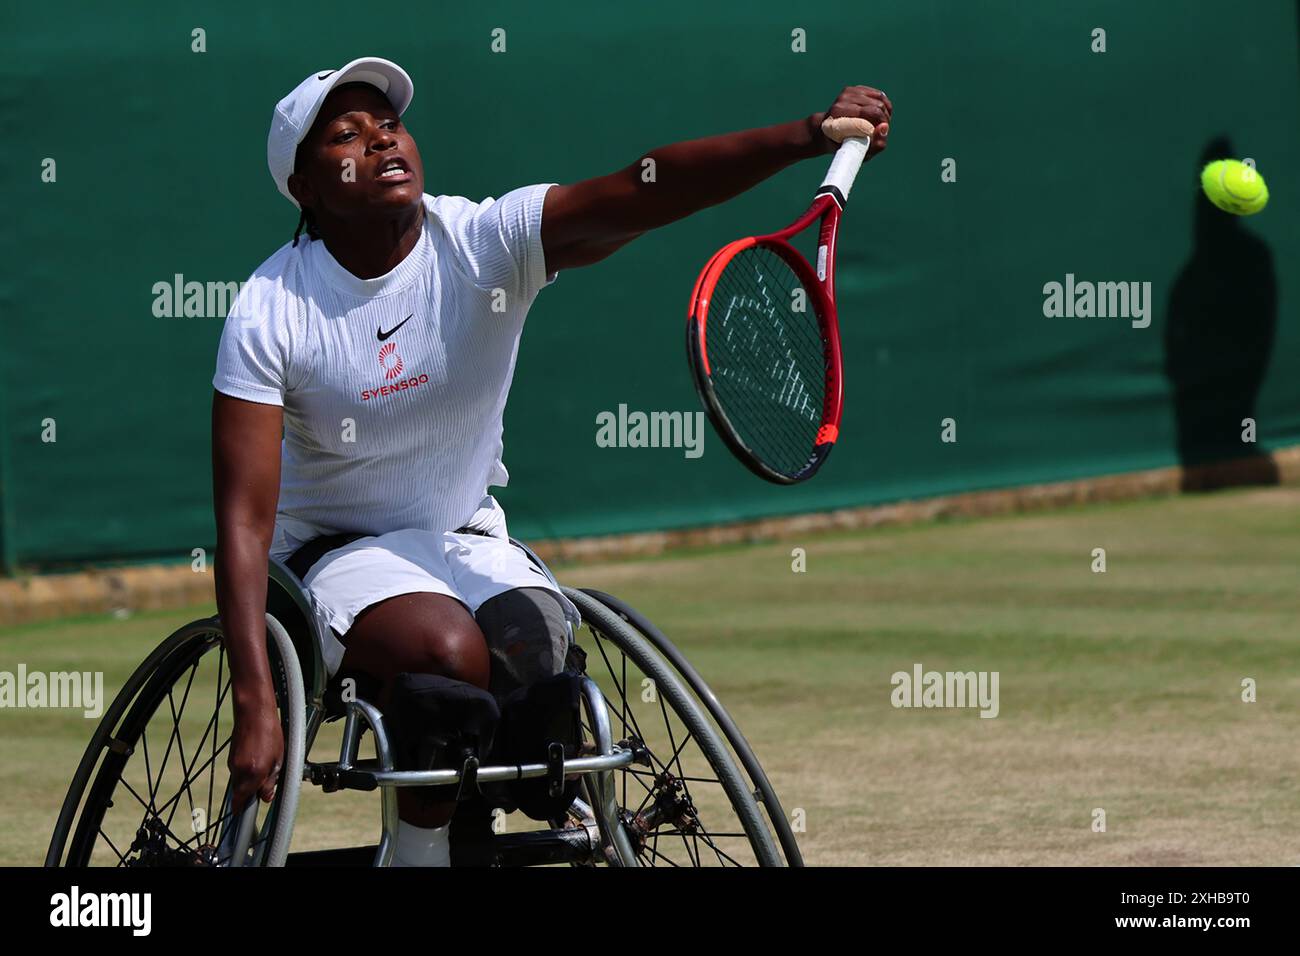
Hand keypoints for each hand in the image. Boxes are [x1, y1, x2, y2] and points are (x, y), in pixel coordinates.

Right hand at [228, 695, 284, 814]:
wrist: (254, 713)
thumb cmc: (270, 733)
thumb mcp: (279, 759)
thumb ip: (271, 781)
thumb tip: (266, 797)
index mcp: (253, 773)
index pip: (241, 801)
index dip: (242, 810)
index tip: (244, 814)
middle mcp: (239, 771)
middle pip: (240, 792)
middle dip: (250, 793)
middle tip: (264, 784)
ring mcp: (233, 764)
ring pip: (239, 781)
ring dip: (250, 779)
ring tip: (265, 763)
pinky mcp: (231, 757)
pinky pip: (238, 770)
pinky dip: (246, 769)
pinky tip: (258, 756)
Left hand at [812, 86, 891, 156]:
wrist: (823, 133)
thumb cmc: (843, 145)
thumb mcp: (860, 152)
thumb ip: (876, 144)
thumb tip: (884, 127)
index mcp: (841, 117)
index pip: (873, 113)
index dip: (883, 123)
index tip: (880, 133)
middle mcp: (842, 102)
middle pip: (878, 106)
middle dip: (885, 118)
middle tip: (881, 130)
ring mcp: (846, 94)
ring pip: (879, 98)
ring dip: (885, 111)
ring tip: (880, 123)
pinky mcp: (851, 89)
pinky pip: (876, 93)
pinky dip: (882, 104)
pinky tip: (879, 114)